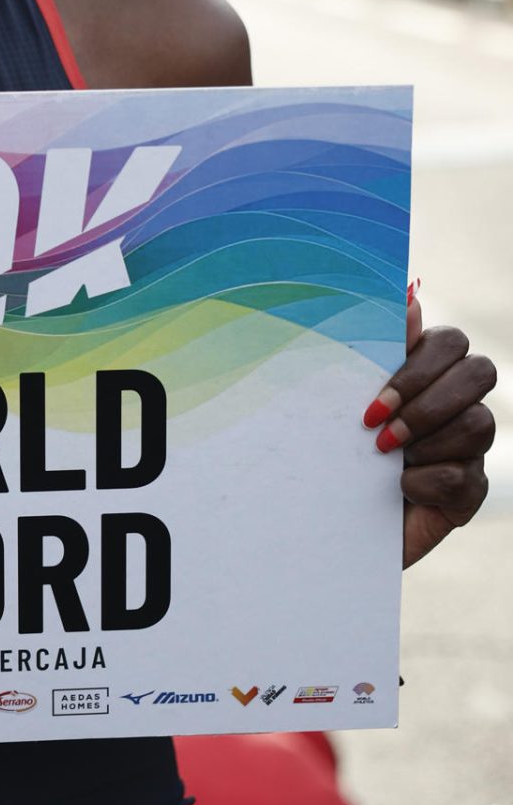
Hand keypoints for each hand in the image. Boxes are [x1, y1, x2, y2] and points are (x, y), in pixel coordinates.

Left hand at [362, 288, 497, 568]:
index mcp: (428, 369)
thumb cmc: (336, 442)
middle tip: (380, 432)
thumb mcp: (349, 390)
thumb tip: (409, 289)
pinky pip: (467, 476)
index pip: (451, 340)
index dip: (417, 368)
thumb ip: (378, 342)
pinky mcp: (469, 492)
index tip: (372, 402)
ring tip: (387, 459)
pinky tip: (400, 489)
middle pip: (480, 372)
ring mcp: (469, 446)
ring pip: (480, 424)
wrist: (325, 515)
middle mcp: (457, 401)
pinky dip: (426, 482)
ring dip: (426, 442)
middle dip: (426, 404)